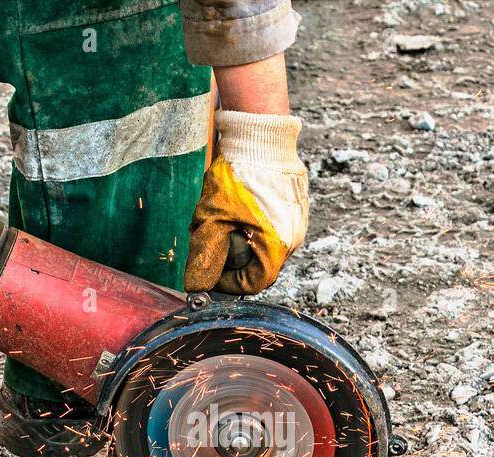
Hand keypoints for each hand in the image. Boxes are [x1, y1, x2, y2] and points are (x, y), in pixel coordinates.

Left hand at [185, 110, 308, 294]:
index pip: (253, 283)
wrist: (259, 134)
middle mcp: (294, 238)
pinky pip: (273, 226)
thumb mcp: (212, 218)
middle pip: (259, 264)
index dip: (228, 283)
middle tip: (211, 239)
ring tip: (221, 216)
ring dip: (241, 239)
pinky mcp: (295, 205)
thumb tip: (195, 285)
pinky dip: (252, 224)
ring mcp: (298, 221)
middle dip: (232, 258)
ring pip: (265, 245)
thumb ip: (205, 255)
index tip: (210, 271)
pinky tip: (236, 204)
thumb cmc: (238, 175)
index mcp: (278, 247)